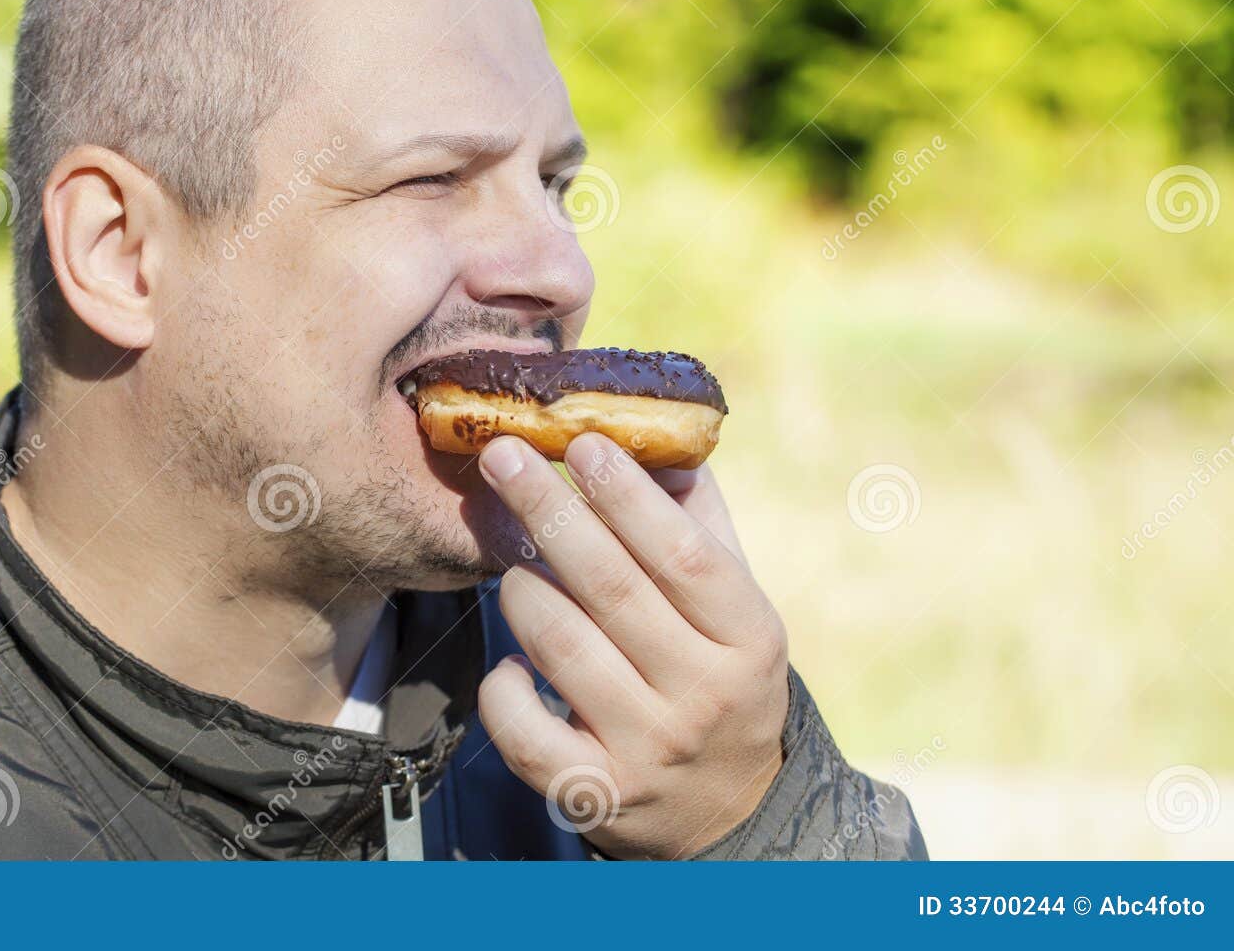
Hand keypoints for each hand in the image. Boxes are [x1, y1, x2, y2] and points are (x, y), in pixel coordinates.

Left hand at [475, 432, 788, 858]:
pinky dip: (502, 687)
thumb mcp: (736, 606)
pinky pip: (522, 730)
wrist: (729, 813)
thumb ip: (700, 524)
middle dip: (548, 511)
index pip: (684, 555)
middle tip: (503, 455)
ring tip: (513, 564)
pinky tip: (511, 661)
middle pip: (611, 589)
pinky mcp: (595, 793)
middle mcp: (704, 696)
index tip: (582, 443)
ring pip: (560, 647)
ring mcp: (648, 750)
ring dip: (522, 589)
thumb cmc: (720, 677)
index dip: (628, 496)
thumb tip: (654, 438)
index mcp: (750, 639)